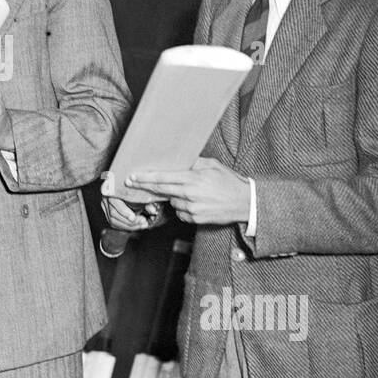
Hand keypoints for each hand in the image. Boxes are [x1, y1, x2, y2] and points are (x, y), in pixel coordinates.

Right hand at [101, 195, 165, 231]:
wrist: (128, 186)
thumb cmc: (135, 189)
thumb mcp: (141, 193)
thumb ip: (146, 201)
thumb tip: (152, 211)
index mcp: (111, 189)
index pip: (114, 201)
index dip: (124, 211)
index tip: (133, 217)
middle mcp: (105, 198)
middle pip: (113, 213)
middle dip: (129, 221)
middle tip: (143, 222)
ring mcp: (105, 206)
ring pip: (113, 220)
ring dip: (128, 226)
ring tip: (142, 225)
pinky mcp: (107, 213)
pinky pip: (114, 223)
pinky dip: (125, 227)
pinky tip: (135, 226)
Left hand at [127, 157, 250, 225]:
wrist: (245, 203)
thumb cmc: (229, 182)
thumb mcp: (212, 166)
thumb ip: (193, 163)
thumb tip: (178, 159)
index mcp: (193, 179)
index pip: (163, 178)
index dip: (145, 178)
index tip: (132, 177)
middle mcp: (190, 194)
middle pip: (161, 190)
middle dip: (146, 186)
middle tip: (133, 182)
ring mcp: (192, 208)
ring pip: (172, 201)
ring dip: (173, 196)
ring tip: (188, 192)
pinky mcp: (195, 219)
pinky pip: (180, 212)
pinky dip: (182, 207)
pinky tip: (194, 202)